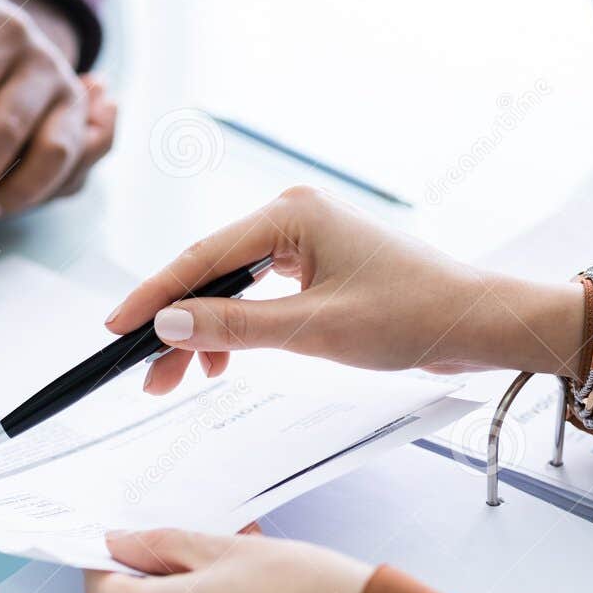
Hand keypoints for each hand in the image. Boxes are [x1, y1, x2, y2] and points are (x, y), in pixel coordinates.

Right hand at [103, 186, 584, 394]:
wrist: (479, 324)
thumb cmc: (412, 317)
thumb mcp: (315, 330)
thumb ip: (234, 326)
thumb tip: (167, 323)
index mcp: (291, 214)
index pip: (202, 257)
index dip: (153, 296)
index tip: (114, 329)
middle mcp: (292, 215)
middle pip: (210, 270)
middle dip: (176, 324)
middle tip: (145, 375)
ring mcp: (305, 237)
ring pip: (231, 285)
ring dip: (204, 330)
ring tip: (179, 379)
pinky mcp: (316, 261)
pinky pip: (257, 291)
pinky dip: (236, 326)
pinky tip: (220, 359)